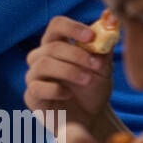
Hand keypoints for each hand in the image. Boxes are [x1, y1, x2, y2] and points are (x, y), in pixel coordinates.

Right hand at [23, 15, 113, 129]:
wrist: (91, 117)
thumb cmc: (94, 88)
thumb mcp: (103, 69)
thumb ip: (103, 49)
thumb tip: (111, 25)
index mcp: (57, 45)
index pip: (56, 26)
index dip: (71, 27)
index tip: (91, 36)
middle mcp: (41, 57)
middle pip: (51, 46)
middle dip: (76, 54)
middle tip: (96, 65)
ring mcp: (34, 76)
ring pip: (43, 64)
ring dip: (69, 70)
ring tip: (87, 80)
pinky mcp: (31, 96)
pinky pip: (37, 87)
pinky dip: (56, 89)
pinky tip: (69, 95)